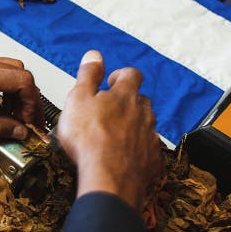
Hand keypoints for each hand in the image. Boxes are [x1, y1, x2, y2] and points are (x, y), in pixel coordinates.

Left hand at [0, 52, 42, 138]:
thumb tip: (19, 130)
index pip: (22, 81)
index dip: (32, 103)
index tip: (30, 121)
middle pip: (19, 72)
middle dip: (27, 97)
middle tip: (26, 120)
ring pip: (8, 69)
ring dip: (15, 92)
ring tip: (12, 116)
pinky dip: (2, 87)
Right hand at [56, 50, 162, 211]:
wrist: (109, 176)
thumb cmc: (90, 139)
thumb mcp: (78, 99)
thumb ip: (88, 75)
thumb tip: (94, 55)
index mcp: (125, 96)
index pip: (131, 75)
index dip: (121, 75)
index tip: (110, 81)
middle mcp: (143, 113)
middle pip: (140, 100)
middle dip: (127, 102)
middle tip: (108, 110)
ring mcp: (150, 136)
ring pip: (145, 124)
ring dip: (132, 125)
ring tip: (112, 135)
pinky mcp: (152, 158)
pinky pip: (147, 149)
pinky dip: (137, 149)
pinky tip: (122, 156)